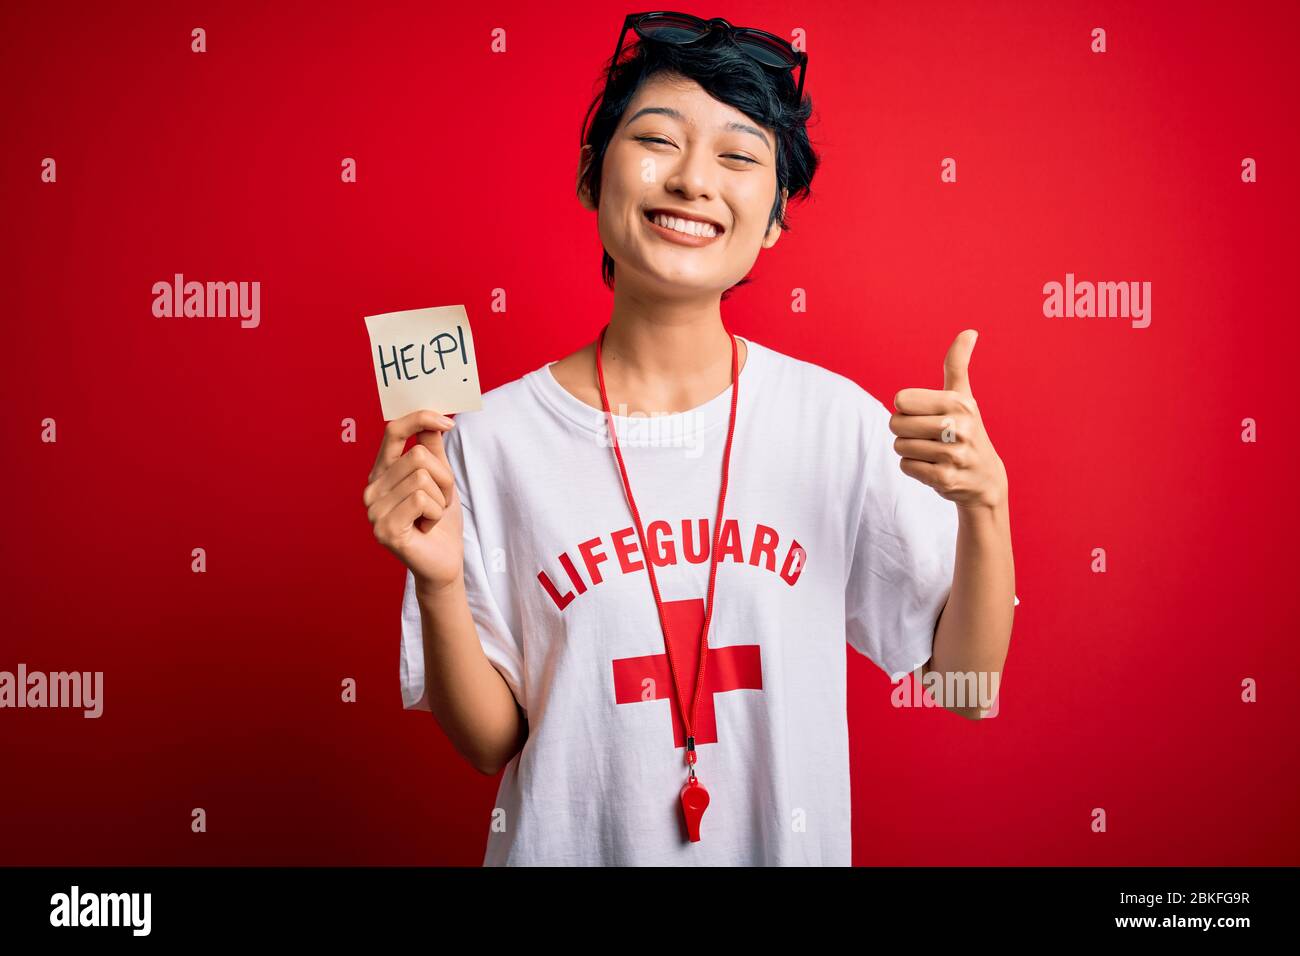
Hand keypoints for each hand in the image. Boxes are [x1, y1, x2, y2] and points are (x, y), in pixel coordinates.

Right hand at [363, 408, 464, 593]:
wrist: (444, 562)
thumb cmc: (440, 521)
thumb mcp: (441, 479)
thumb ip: (433, 448)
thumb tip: (433, 417)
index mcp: (381, 473)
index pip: (393, 431)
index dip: (420, 419)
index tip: (448, 423)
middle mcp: (371, 489)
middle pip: (417, 456)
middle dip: (443, 478)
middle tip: (440, 502)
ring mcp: (374, 510)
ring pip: (421, 478)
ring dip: (441, 498)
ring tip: (432, 516)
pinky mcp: (385, 529)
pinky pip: (421, 500)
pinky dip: (435, 513)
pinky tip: (427, 528)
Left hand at [889, 330, 1007, 510]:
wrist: (985, 479)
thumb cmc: (968, 431)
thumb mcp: (964, 397)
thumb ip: (958, 365)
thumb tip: (969, 331)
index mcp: (958, 403)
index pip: (901, 400)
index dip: (907, 409)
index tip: (927, 416)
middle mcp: (958, 428)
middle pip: (896, 424)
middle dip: (904, 431)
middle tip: (927, 436)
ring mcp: (953, 455)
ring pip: (899, 446)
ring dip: (909, 450)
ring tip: (932, 452)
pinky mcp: (945, 478)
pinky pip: (906, 467)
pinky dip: (914, 468)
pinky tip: (934, 467)